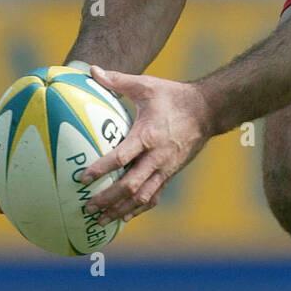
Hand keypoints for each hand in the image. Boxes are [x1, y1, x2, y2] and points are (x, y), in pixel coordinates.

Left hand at [81, 66, 213, 223]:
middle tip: (87, 207)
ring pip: (142, 197)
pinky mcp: (171, 173)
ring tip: (100, 221)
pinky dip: (138, 209)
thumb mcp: (147, 86)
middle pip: (131, 185)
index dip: (101, 169)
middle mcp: (157, 157)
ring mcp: (165, 168)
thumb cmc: (174, 97)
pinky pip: (154, 196)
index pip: (121, 157)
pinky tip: (124, 217)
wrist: (208, 111)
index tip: (82, 178)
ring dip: (120, 210)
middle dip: (108, 198)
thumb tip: (92, 70)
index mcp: (148, 135)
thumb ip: (118, 81)